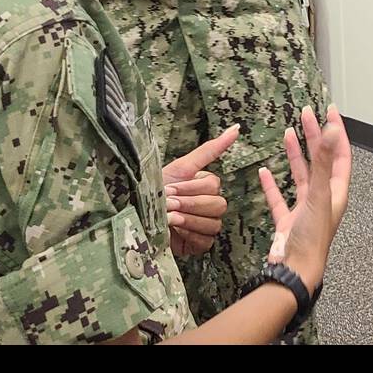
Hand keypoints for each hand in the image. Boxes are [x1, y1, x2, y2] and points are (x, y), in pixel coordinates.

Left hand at [161, 124, 238, 257]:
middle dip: (190, 204)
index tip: (171, 188)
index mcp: (206, 186)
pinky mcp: (200, 244)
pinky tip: (177, 233)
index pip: (213, 186)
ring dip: (189, 220)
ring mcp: (207, 225)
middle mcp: (210, 205)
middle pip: (217, 205)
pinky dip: (190, 236)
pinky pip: (206, 240)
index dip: (191, 188)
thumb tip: (236, 128)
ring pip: (213, 223)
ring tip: (170, 218)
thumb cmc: (156, 190)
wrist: (136, 218)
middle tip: (169, 204)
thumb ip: (210, 149)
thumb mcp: (180, 167)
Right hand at [257, 106, 351, 293]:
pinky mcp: (288, 220)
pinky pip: (279, 197)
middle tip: (305, 113)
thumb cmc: (313, 236)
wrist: (295, 270)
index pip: (340, 153)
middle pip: (320, 159)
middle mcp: (324, 197)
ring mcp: (305, 209)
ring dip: (295, 154)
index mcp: (337, 191)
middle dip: (313, 136)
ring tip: (288, 132)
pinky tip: (264, 171)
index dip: (336, 131)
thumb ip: (324, 162)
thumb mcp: (320, 194)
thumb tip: (333, 130)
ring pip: (301, 175)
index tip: (329, 110)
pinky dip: (271, 183)